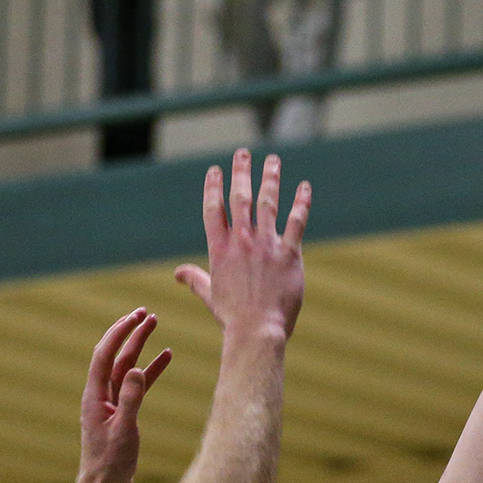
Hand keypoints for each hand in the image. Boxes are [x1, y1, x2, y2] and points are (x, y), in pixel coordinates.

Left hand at [55, 309, 172, 482]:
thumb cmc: (110, 463)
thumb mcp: (124, 430)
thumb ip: (131, 399)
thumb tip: (138, 369)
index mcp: (95, 396)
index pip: (105, 355)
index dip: (119, 333)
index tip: (135, 317)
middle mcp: (101, 394)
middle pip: (116, 356)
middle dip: (130, 333)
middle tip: (146, 314)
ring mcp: (113, 403)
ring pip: (128, 367)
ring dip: (140, 347)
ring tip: (155, 327)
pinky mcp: (124, 412)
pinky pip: (138, 385)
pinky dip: (150, 370)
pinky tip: (165, 358)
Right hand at [175, 150, 310, 339]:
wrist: (256, 330)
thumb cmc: (232, 316)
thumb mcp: (209, 294)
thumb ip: (194, 278)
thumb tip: (178, 273)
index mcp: (220, 249)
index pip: (213, 209)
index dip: (213, 187)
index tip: (215, 169)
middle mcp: (242, 242)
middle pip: (240, 198)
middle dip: (241, 172)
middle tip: (244, 152)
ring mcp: (266, 246)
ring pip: (269, 203)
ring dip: (271, 179)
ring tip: (274, 161)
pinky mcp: (289, 255)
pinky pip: (296, 223)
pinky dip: (301, 203)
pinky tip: (305, 187)